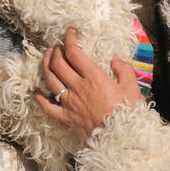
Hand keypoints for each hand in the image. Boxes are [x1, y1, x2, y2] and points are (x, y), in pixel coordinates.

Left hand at [34, 27, 143, 141]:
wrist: (120, 137)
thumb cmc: (128, 113)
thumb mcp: (132, 87)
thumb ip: (124, 69)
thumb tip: (115, 58)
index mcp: (94, 77)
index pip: (74, 52)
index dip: (69, 39)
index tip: (71, 33)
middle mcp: (78, 87)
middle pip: (58, 63)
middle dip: (55, 51)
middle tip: (58, 47)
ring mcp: (69, 102)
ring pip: (49, 80)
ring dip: (45, 66)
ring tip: (46, 58)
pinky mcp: (66, 117)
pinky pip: (47, 106)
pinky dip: (39, 98)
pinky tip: (37, 91)